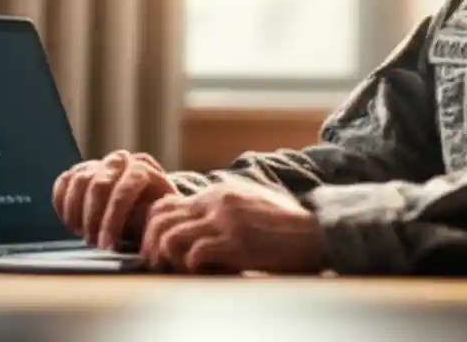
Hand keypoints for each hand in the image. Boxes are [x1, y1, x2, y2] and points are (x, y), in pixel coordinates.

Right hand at [52, 150, 178, 248]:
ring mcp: (99, 164)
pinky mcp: (79, 171)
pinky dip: (62, 203)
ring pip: (79, 181)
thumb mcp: (156, 219)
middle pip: (99, 186)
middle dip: (93, 219)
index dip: (114, 218)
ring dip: (76, 213)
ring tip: (83, 235)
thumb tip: (138, 232)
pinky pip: (64, 182)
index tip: (108, 245)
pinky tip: (70, 222)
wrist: (145, 203)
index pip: (125, 188)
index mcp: (143, 169)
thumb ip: (147, 221)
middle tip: (93, 243)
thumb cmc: (153, 215)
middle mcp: (120, 161)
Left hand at [140, 178, 328, 273]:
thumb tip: (195, 218)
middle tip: (158, 265)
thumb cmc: (283, 225)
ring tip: (180, 271)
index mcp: (217, 192)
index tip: (158, 249)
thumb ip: (220, 206)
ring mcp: (226, 221)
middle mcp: (217, 201)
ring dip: (169, 259)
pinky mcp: (237, 242)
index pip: (163, 204)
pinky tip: (205, 274)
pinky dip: (193, 269)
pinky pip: (195, 254)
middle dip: (150, 246)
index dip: (151, 229)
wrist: (315, 233)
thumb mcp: (248, 202)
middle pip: (159, 219)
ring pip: (171, 237)